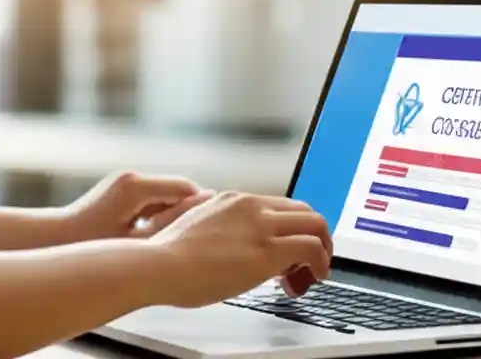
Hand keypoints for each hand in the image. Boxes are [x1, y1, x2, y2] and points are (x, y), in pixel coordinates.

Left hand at [62, 171, 214, 241]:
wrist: (57, 239)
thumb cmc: (93, 246)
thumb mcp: (136, 245)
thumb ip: (169, 230)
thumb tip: (198, 223)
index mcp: (136, 188)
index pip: (185, 188)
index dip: (204, 207)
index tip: (217, 226)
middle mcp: (131, 177)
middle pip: (176, 189)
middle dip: (191, 211)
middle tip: (206, 234)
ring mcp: (125, 181)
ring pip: (165, 193)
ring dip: (174, 213)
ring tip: (185, 238)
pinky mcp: (121, 188)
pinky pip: (151, 197)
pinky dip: (159, 213)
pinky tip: (162, 235)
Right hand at [147, 191, 331, 307]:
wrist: (158, 265)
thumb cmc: (167, 258)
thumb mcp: (194, 230)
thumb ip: (215, 229)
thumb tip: (223, 244)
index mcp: (232, 200)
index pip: (279, 206)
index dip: (291, 229)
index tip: (289, 251)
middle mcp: (250, 206)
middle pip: (304, 210)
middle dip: (313, 236)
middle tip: (307, 264)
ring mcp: (261, 225)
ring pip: (316, 224)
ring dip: (322, 251)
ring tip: (312, 274)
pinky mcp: (268, 250)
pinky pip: (312, 248)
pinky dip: (321, 263)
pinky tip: (312, 279)